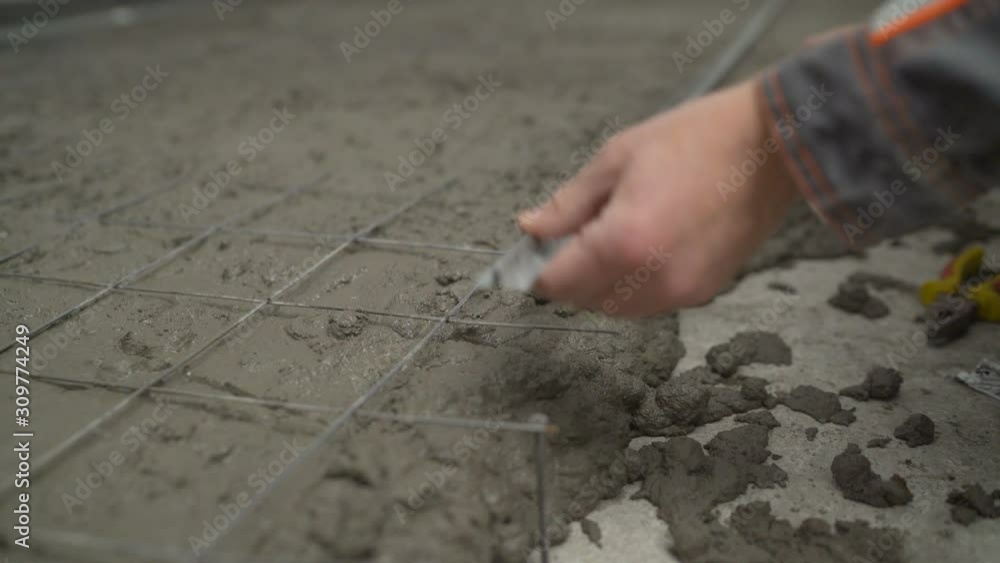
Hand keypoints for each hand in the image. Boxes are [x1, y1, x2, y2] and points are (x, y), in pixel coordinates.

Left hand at [518, 79, 798, 315]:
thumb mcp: (618, 157)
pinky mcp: (704, 292)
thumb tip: (531, 228)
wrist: (774, 147)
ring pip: (618, 309)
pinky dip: (634, 286)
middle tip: (572, 238)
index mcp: (623, 242)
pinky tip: (643, 249)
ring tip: (611, 239)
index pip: (558, 282)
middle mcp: (651, 278)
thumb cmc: (698, 140)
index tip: (532, 254)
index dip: (537, 271)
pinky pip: (651, 303)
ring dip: (601, 285)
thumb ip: (569, 203)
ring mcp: (681, 291)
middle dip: (569, 278)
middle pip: (585, 301)